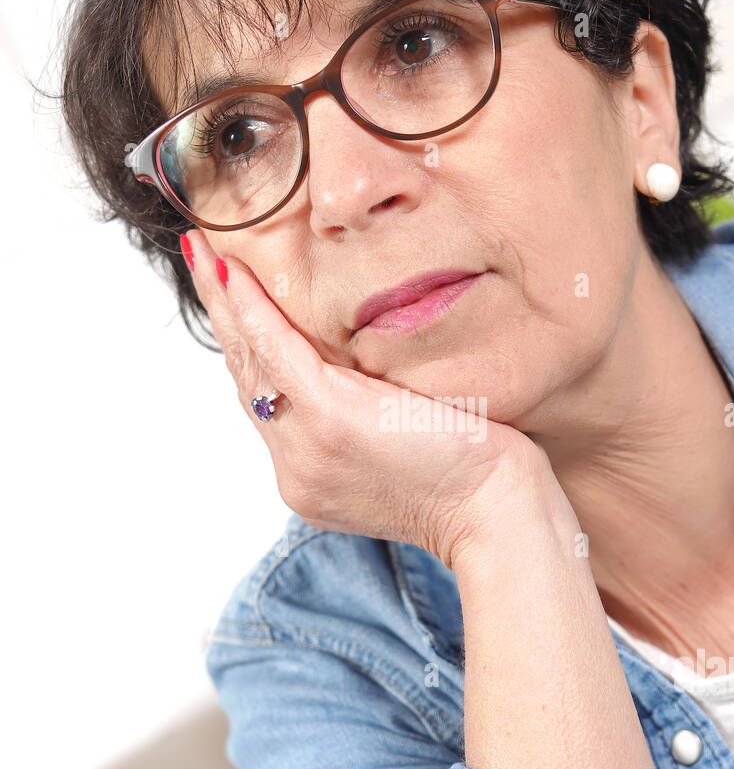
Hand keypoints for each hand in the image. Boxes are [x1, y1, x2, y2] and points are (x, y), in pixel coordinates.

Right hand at [182, 228, 547, 568]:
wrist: (497, 516)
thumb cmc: (478, 481)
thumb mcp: (411, 448)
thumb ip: (374, 417)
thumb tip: (371, 377)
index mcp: (312, 477)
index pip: (267, 401)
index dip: (244, 347)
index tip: (230, 300)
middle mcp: (296, 468)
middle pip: (247, 380)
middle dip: (222, 316)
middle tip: (201, 259)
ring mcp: (306, 448)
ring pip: (251, 363)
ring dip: (223, 301)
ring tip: (202, 252)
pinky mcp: (329, 420)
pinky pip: (276, 352)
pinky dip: (249, 307)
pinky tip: (231, 270)